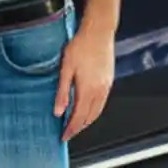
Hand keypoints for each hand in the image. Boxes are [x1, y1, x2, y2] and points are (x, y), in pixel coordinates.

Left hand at [54, 26, 115, 140]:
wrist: (98, 32)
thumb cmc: (81, 46)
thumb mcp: (66, 68)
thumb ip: (62, 91)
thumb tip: (58, 111)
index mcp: (88, 90)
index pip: (79, 117)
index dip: (71, 129)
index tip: (64, 136)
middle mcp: (99, 91)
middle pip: (89, 118)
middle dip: (78, 128)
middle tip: (68, 132)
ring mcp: (106, 87)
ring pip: (97, 112)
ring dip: (87, 121)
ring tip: (76, 124)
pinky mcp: (109, 81)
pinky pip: (102, 103)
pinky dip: (94, 111)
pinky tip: (87, 109)